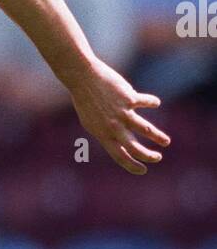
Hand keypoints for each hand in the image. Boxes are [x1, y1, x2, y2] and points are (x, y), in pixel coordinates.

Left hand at [67, 58, 170, 174]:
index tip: (143, 170)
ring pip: (145, 129)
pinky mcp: (129, 98)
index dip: (132, 165)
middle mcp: (113, 126)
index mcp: (103, 134)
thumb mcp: (91, 122)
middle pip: (134, 148)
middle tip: (158, 157)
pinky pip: (146, 102)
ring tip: (166, 142)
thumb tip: (120, 141)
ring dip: (157, 137)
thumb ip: (106, 132)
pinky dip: (152, 102)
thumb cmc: (86, 100)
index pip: (119, 156)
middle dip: (148, 156)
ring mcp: (122, 113)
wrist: (83, 78)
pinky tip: (155, 103)